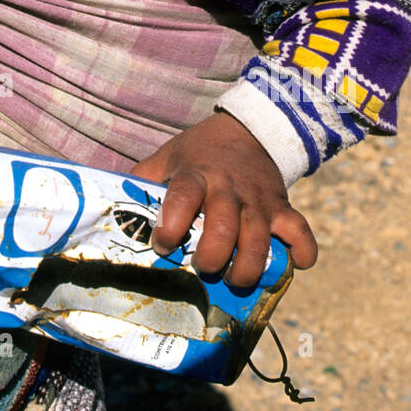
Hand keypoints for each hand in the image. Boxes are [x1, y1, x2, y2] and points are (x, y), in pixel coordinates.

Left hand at [131, 111, 317, 288]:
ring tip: (235, 280)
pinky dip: (302, 252)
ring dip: (249, 267)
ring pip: (260, 238)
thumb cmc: (198, 153)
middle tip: (204, 268)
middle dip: (214, 257)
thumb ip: (142, 182)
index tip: (162, 245)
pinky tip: (293, 266)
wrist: (246, 130)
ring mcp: (258, 199)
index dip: (171, 225)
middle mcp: (228, 188)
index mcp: (195, 175)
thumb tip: (108, 208)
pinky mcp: (282, 206)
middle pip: (225, 227)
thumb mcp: (166, 158)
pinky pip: (300, 231)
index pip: (182, 198)